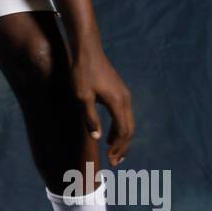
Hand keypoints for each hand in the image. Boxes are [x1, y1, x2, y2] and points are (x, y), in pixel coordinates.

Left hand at [70, 48, 134, 166]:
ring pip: (128, 121)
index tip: (110, 161)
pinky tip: (110, 132)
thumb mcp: (82, 97)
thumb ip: (90, 118)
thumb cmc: (82, 71)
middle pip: (129, 129)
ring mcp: (123, 94)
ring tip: (113, 151)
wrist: (86, 48)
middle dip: (123, 147)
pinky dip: (120, 127)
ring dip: (122, 138)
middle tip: (115, 162)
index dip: (118, 148)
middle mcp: (125, 99)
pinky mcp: (119, 90)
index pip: (123, 132)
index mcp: (118, 102)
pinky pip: (124, 114)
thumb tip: (97, 138)